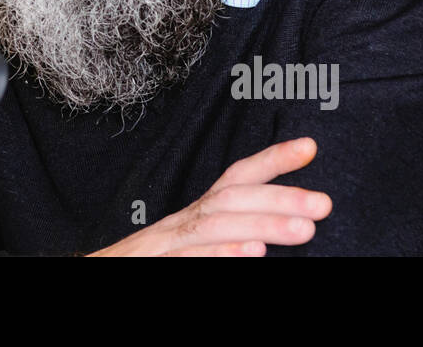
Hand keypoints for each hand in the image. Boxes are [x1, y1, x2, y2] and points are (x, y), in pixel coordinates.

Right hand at [89, 137, 330, 255]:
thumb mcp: (193, 249)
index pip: (234, 179)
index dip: (271, 161)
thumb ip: (225, 237)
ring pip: (213, 224)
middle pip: (228, 198)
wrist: (98, 276)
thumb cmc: (151, 265)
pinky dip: (220, 254)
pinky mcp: (154, 267)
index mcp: (194, 218)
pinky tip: (252, 254)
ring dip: (260, 224)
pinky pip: (188, 259)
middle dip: (278, 197)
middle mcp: (180, 225)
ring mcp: (165, 246)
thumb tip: (275, 233)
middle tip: (324, 203)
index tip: (311, 146)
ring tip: (303, 230)